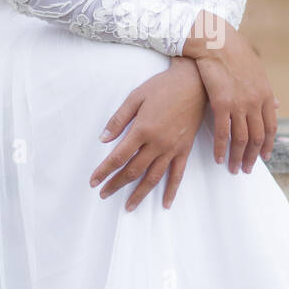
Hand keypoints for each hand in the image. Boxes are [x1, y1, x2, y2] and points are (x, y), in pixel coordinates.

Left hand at [88, 58, 207, 210]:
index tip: (94, 182)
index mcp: (142, 130)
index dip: (104, 171)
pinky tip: (165, 203)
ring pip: (153, 177)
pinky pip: (177, 174)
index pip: (118, 157)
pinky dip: (171, 190)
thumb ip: (118, 119)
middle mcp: (157, 143)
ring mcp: (172, 148)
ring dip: (139, 193)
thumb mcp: (136, 97)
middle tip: (104, 194)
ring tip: (128, 206)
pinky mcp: (184, 149)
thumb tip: (103, 139)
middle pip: (133, 171)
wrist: (194, 83)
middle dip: (116, 184)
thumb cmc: (163, 87)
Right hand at [181, 10, 278, 172]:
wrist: (217, 42)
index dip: (268, 145)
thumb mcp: (258, 72)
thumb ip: (266, 92)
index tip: (264, 157)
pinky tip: (219, 157)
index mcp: (266, 95)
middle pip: (257, 137)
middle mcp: (256, 102)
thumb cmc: (235, 54)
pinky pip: (222, 132)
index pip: (271, 128)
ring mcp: (239, 104)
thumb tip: (277, 105)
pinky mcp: (221, 103)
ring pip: (241, 139)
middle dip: (253, 156)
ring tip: (233, 168)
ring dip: (238, 157)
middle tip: (247, 169)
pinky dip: (221, 148)